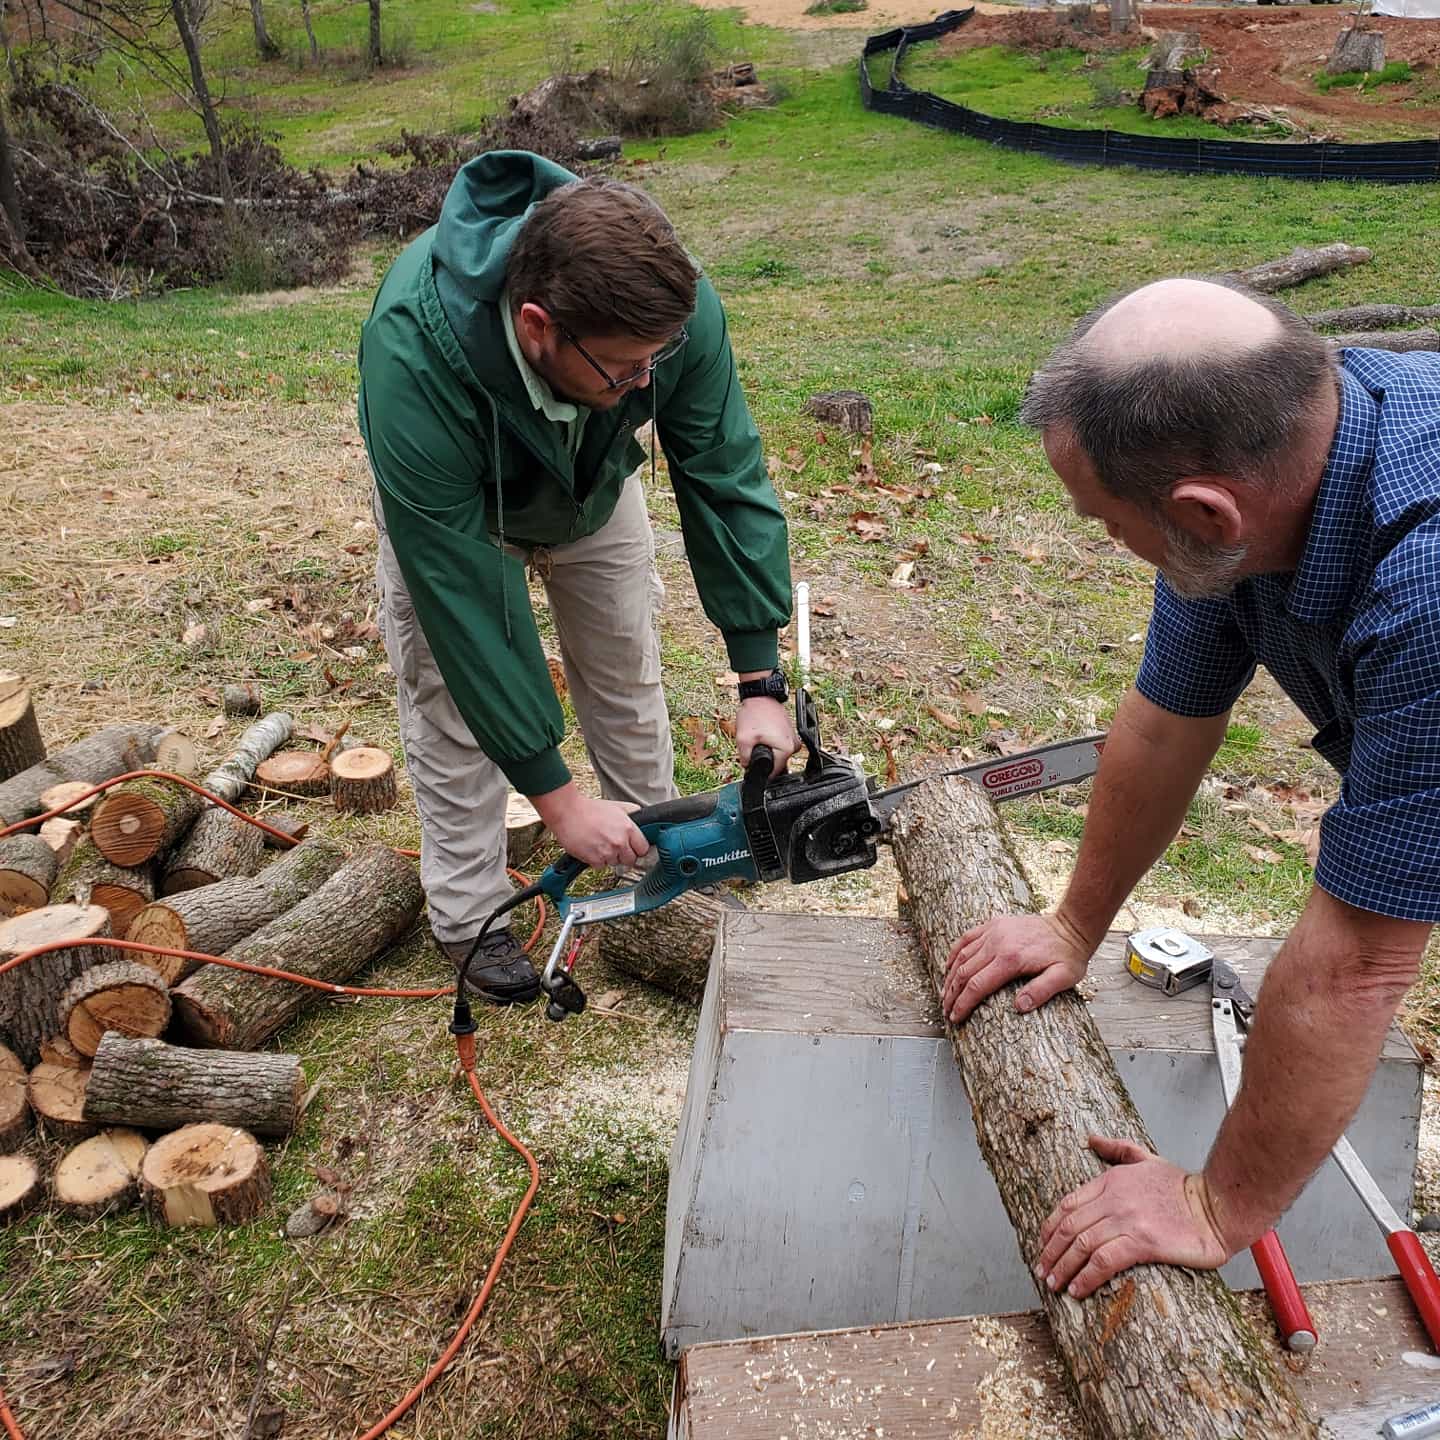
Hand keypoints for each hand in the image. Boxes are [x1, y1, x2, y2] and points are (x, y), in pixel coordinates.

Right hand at [530, 784, 648, 867]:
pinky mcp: (594, 859)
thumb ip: (632, 812)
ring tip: (600, 843)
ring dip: (609, 857)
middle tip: (614, 847)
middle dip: (624, 855)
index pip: (643, 849)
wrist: (568, 812)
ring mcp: (607, 852)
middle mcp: (620, 842)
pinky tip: (591, 848)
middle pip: (631, 860)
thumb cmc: (589, 809)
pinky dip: (596, 860)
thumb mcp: (616, 806)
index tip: (633, 849)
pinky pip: (601, 866)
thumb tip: (642, 816)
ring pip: (615, 863)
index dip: (638, 849)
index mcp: (628, 828)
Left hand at [736, 695, 797, 776]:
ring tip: (757, 734)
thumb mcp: (743, 739)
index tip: (751, 759)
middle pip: (774, 763)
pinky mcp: (789, 734)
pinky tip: (761, 731)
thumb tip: (748, 768)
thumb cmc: (755, 713)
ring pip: (775, 754)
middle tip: (753, 742)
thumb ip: (745, 759)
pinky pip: (777, 745)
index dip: (759, 769)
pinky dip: (768, 741)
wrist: (760, 695)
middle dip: (761, 756)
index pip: (773, 772)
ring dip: (765, 748)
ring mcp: (792, 739)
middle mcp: (794, 746)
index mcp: (787, 749)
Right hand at [942, 911, 1094, 1022]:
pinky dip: (954, 953)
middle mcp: (997, 943)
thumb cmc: (1068, 955)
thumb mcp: (1063, 977)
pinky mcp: (993, 924)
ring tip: (945, 994)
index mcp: (1011, 959)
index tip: (955, 1017)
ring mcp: (993, 932)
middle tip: (946, 1011)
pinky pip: (967, 938)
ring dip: (950, 976)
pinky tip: (949, 966)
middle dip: (952, 994)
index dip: (963, 1003)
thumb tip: (1019, 1007)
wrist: (1070, 926)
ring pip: (962, 956)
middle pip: (964, 972)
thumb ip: (1041, 991)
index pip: (977, 985)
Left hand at [1034, 1136, 1230, 1299]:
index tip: (1042, 1244)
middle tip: (1042, 1271)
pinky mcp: (1143, 1242)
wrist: (1217, 1206)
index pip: (1068, 1204)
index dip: (1050, 1227)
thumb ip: (1117, 1149)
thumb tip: (1091, 1139)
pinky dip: (1087, 1276)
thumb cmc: (1184, 1187)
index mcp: (1110, 1180)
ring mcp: (1127, 1220)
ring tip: (1056, 1284)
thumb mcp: (1146, 1158)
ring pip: (1082, 1245)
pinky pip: (1104, 1261)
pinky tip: (1079, 1289)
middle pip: (1070, 1227)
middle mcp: (1114, 1198)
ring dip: (1064, 1267)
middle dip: (1051, 1251)